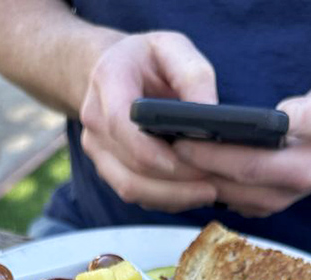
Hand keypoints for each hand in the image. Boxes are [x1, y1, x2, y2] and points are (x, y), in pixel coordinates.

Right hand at [80, 31, 219, 211]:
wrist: (117, 72)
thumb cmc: (149, 60)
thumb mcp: (174, 49)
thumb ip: (194, 76)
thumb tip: (211, 113)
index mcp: (107, 81)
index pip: (121, 125)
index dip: (154, 151)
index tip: (192, 160)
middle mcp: (95, 120)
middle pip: (132, 166)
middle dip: (176, 179)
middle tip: (215, 181)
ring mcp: (98, 149)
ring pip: (131, 188)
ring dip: (173, 196)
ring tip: (210, 191)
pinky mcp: (109, 169)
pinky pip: (137, 195)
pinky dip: (167, 199)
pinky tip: (195, 192)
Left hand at [174, 79, 310, 216]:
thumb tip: (286, 117)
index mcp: (297, 173)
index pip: (245, 167)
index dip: (211, 155)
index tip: (181, 139)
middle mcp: (278, 196)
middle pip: (225, 184)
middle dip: (192, 167)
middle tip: (158, 145)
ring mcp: (266, 204)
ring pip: (219, 193)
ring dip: (192, 176)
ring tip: (164, 152)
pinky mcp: (256, 203)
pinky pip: (221, 194)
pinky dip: (201, 179)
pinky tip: (183, 162)